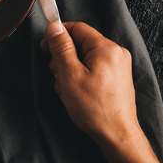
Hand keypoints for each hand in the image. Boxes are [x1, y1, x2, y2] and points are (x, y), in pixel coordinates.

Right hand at [40, 22, 139, 145]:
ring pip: (83, 58)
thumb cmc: (95, 109)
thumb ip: (61, 48)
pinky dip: (80, 78)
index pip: (77, 28)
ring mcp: (117, 66)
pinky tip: (76, 93)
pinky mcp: (115, 78)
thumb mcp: (70, 74)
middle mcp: (115, 53)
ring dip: (70, 71)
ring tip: (68, 89)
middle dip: (63, 59)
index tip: (45, 47)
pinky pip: (92, 69)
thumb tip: (54, 27)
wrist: (116, 135)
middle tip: (59, 76)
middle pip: (80, 43)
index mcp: (106, 48)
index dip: (58, 35)